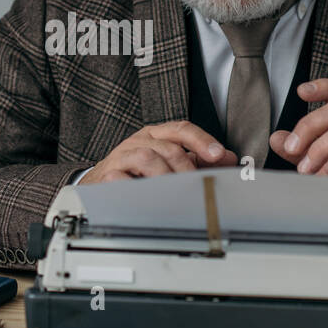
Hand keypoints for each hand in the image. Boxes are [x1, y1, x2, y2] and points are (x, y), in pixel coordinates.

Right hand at [79, 120, 237, 182]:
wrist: (99, 183)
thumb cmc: (136, 172)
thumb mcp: (169, 163)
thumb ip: (198, 160)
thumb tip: (228, 158)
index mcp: (155, 135)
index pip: (181, 129)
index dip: (201, 140)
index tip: (218, 155)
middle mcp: (139, 141)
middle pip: (169, 147)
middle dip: (188, 168)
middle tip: (197, 187)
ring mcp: (122, 156)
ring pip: (148, 158)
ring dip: (166, 177)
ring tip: (176, 194)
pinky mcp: (108, 175)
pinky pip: (123, 178)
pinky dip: (139, 188)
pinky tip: (150, 197)